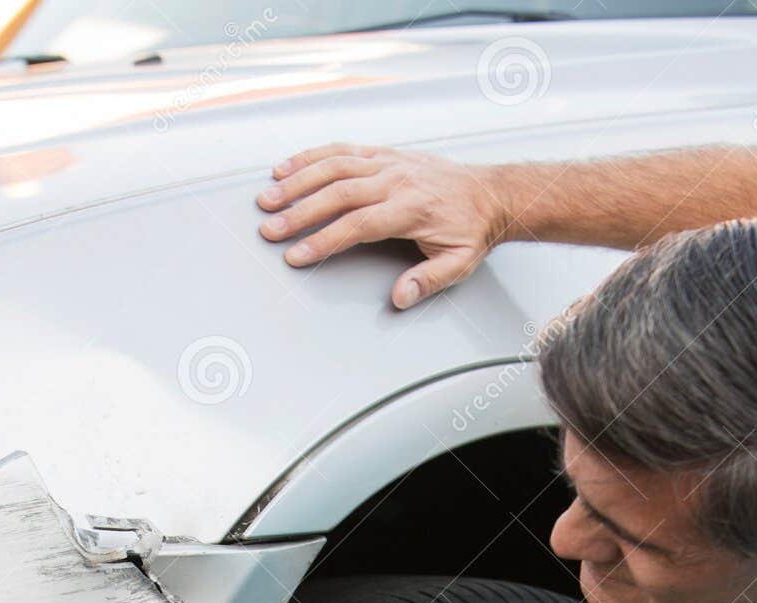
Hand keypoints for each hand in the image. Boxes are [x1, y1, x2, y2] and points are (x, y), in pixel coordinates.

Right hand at [257, 144, 506, 307]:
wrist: (489, 193)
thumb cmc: (470, 231)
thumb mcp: (459, 264)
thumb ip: (428, 280)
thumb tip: (400, 298)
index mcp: (411, 209)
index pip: (358, 224)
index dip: (325, 240)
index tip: (297, 255)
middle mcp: (395, 180)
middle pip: (338, 193)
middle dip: (299, 211)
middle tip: (269, 228)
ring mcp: (387, 162)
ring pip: (334, 166)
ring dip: (297, 181)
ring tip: (267, 198)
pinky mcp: (383, 154)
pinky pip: (342, 150)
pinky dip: (311, 157)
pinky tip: (285, 168)